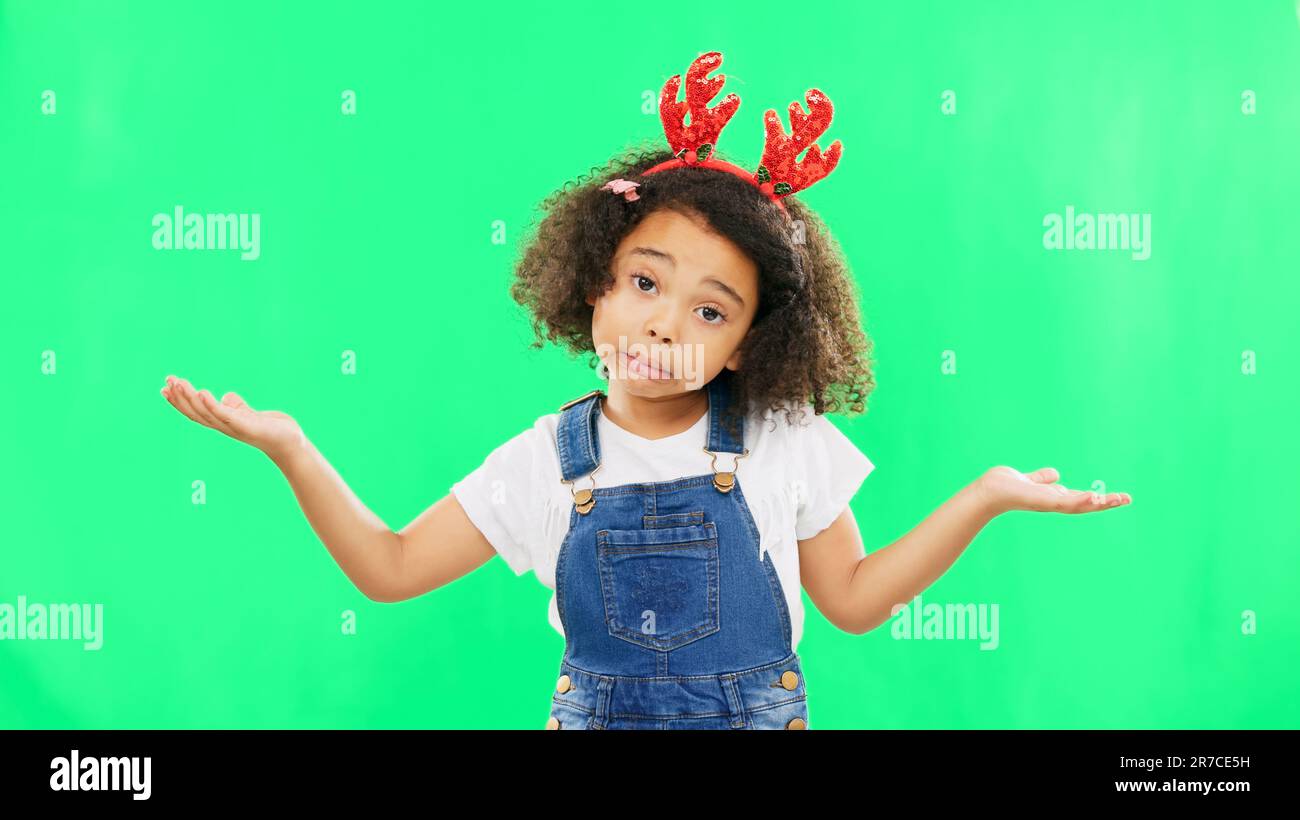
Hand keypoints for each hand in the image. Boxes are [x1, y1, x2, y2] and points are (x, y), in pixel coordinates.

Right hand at [160, 374, 304, 462]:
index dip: (179, 401)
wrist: (290, 442)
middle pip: (196, 413)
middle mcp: (225, 426)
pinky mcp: (246, 426)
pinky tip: (203, 392)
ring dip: (190, 398)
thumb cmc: (270, 428)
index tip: (165, 387)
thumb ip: (236, 406)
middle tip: (167, 380)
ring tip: (179, 382)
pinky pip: (225, 414)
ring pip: (206, 413)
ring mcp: (234, 427)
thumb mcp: (250, 414)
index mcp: (223, 422)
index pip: (196, 412)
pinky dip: (212, 404)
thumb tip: (226, 397)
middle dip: (180, 398)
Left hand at [976, 466, 1131, 515]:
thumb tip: (1055, 474)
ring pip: (1079, 505)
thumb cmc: (1006, 486)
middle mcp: (1054, 502)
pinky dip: (1079, 500)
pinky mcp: (1041, 501)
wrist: (988, 491)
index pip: (1082, 498)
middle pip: (1085, 504)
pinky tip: (1093, 497)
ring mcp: (1048, 503)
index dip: (1100, 498)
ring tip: (1118, 499)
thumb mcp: (1030, 480)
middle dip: (1106, 503)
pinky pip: (1063, 502)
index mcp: (1054, 497)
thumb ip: (1041, 478)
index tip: (1118, 496)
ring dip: (1098, 502)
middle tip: (1127, 499)